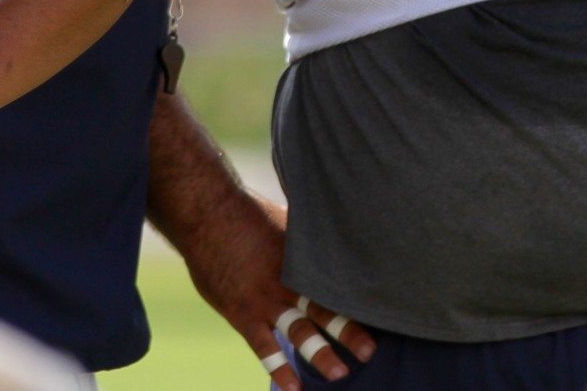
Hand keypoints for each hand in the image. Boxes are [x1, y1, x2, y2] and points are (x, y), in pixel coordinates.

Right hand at [176, 195, 373, 388]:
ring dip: (318, 353)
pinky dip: (278, 368)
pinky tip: (293, 388)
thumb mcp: (285, 219)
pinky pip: (263, 346)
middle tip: (369, 353)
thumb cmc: (247, 213)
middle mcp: (286, 284)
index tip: (379, 315)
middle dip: (348, 333)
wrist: (207, 216)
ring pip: (297, 332)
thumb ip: (307, 237)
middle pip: (323, 311)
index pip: (333, 285)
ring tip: (339, 374)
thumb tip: (333, 231)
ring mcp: (264, 301)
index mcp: (299, 261)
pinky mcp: (241, 314)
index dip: (354, 302)